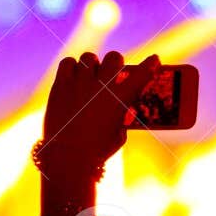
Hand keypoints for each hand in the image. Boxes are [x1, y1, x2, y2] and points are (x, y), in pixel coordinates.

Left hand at [38, 50, 158, 181]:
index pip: (142, 73)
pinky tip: (72, 78)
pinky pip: (67, 63)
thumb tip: (122, 107)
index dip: (150, 64)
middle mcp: (102, 86)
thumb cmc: (96, 151)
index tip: (154, 60)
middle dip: (114, 64)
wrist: (67, 158)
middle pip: (114, 57)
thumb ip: (121, 117)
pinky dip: (71, 68)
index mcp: (121, 98)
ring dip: (91, 66)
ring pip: (89, 58)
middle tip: (110, 73)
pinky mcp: (61, 85)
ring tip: (88, 78)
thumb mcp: (118, 135)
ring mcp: (80, 83)